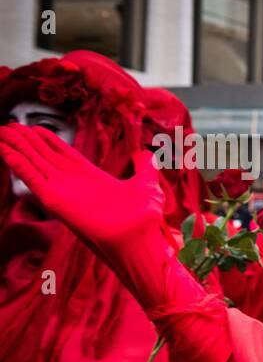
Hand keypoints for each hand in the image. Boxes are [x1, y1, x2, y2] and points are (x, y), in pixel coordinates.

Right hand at [0, 125, 163, 253]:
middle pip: (42, 155)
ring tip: (0, 132)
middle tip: (8, 125)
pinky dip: (17, 163)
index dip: (46, 139)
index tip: (32, 128)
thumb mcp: (147, 184)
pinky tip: (4, 149)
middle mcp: (72, 183)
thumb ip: (144, 167)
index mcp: (90, 176)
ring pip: (32, 163)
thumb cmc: (144, 217)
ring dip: (16, 147)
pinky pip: (31, 177)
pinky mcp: (53, 200)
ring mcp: (61, 191)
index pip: (62, 153)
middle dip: (25, 140)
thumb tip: (147, 155)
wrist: (138, 236)